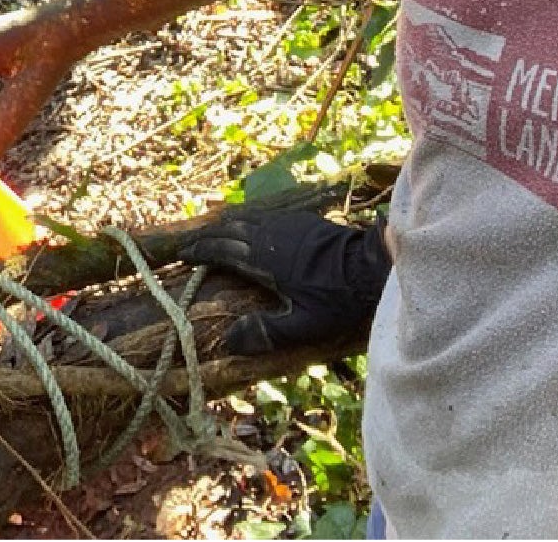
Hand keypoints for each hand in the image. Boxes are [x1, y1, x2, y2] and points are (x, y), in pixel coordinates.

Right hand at [177, 207, 390, 354]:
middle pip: (229, 230)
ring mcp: (285, 224)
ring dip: (225, 226)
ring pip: (245, 219)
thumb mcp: (303, 326)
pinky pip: (262, 216)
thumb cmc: (338, 300)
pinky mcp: (300, 220)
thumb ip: (265, 332)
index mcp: (265, 260)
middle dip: (207, 236)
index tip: (184, 255)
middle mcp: (269, 236)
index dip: (200, 252)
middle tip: (191, 244)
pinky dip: (245, 220)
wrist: (373, 267)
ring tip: (213, 233)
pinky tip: (247, 226)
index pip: (222, 251)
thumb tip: (227, 342)